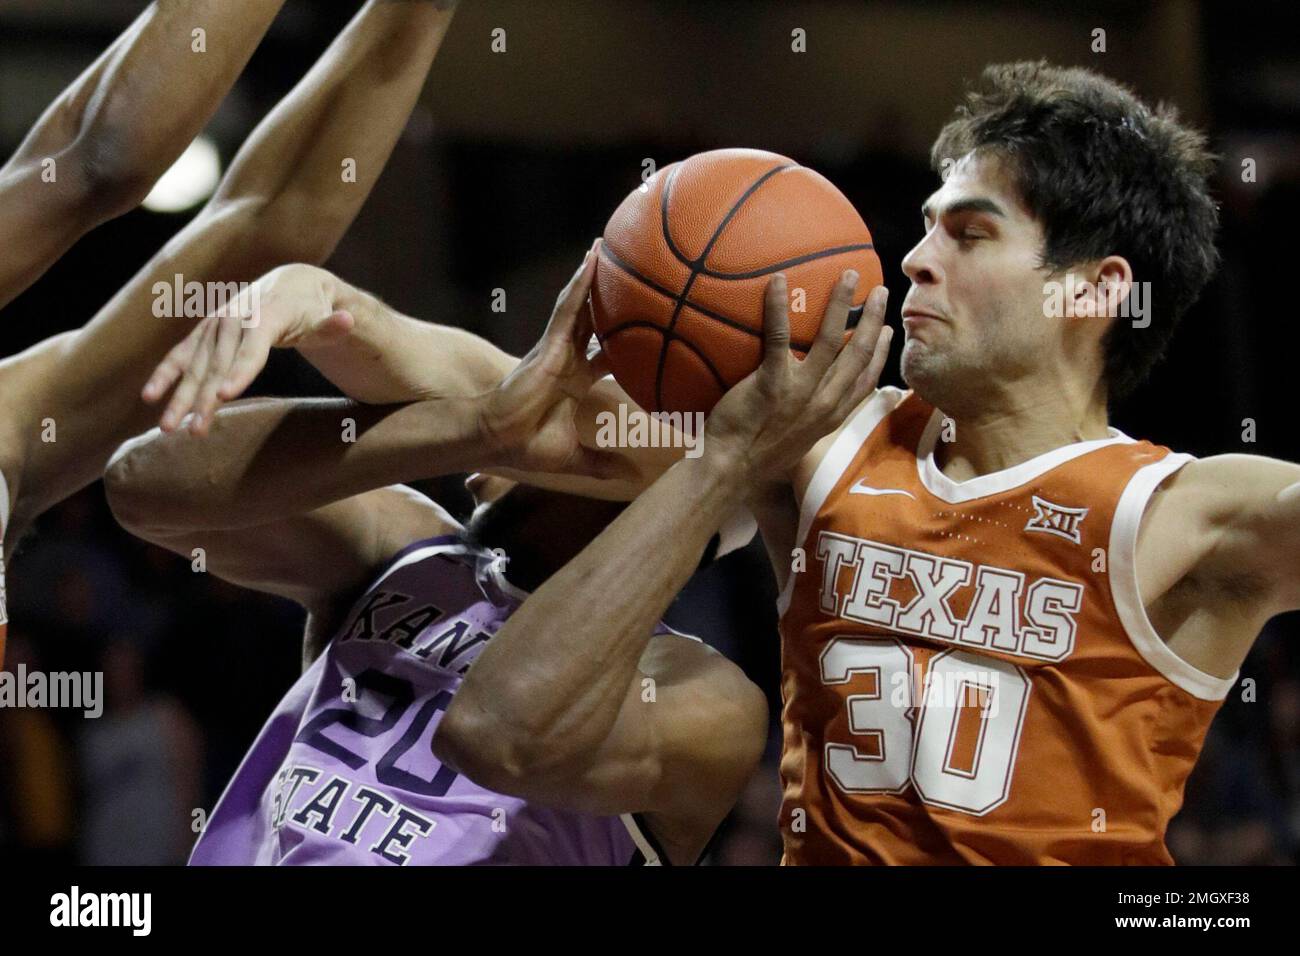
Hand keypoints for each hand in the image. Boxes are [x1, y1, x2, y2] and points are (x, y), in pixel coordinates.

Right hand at [142, 264, 354, 433]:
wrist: (290, 283)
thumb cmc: (312, 308)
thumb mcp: (328, 315)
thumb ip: (334, 325)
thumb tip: (348, 320)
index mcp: (266, 313)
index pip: (252, 347)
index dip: (238, 371)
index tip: (224, 396)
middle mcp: (235, 316)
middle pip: (218, 364)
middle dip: (204, 398)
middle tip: (195, 432)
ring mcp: (216, 324)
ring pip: (196, 364)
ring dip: (181, 396)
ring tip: (169, 429)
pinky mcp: (205, 332)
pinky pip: (181, 354)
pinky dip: (166, 374)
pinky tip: (150, 398)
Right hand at [476, 240, 636, 481]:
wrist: (499, 440)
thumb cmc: (528, 446)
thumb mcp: (576, 457)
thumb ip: (602, 464)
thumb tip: (631, 478)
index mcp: (575, 379)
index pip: (608, 353)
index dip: (628, 339)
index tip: (652, 328)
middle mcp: (568, 358)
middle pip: (596, 321)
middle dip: (611, 299)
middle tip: (635, 273)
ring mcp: (558, 348)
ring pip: (581, 306)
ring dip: (594, 277)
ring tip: (610, 247)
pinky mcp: (549, 343)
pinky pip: (568, 307)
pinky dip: (581, 283)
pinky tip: (594, 258)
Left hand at [703, 270, 891, 487]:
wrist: (731, 470)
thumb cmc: (758, 457)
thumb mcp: (798, 442)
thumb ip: (809, 418)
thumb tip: (807, 400)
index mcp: (832, 416)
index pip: (867, 380)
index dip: (881, 353)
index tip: (888, 330)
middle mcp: (824, 402)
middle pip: (858, 353)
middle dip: (872, 319)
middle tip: (878, 290)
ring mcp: (800, 392)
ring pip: (829, 339)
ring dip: (841, 303)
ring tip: (850, 276)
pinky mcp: (772, 383)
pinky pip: (779, 337)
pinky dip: (779, 307)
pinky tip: (779, 282)